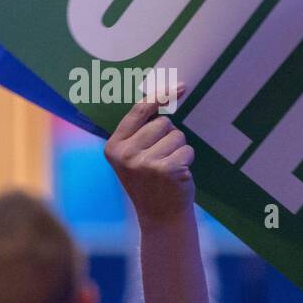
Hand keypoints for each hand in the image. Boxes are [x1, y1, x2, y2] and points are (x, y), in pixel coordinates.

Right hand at [105, 87, 194, 226]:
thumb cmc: (150, 181)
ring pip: (177, 136)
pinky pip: (187, 150)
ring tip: (168, 168)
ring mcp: (145, 163)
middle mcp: (126, 154)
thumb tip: (165, 95)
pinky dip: (187, 161)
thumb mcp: (133, 156)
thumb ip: (141, 131)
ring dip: (179, 150)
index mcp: (114, 146)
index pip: (139, 110)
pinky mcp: (166, 170)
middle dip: (169, 136)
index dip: (161, 96)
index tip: (180, 86)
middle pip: (163, 123)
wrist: (160, 217)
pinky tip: (177, 176)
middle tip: (162, 158)